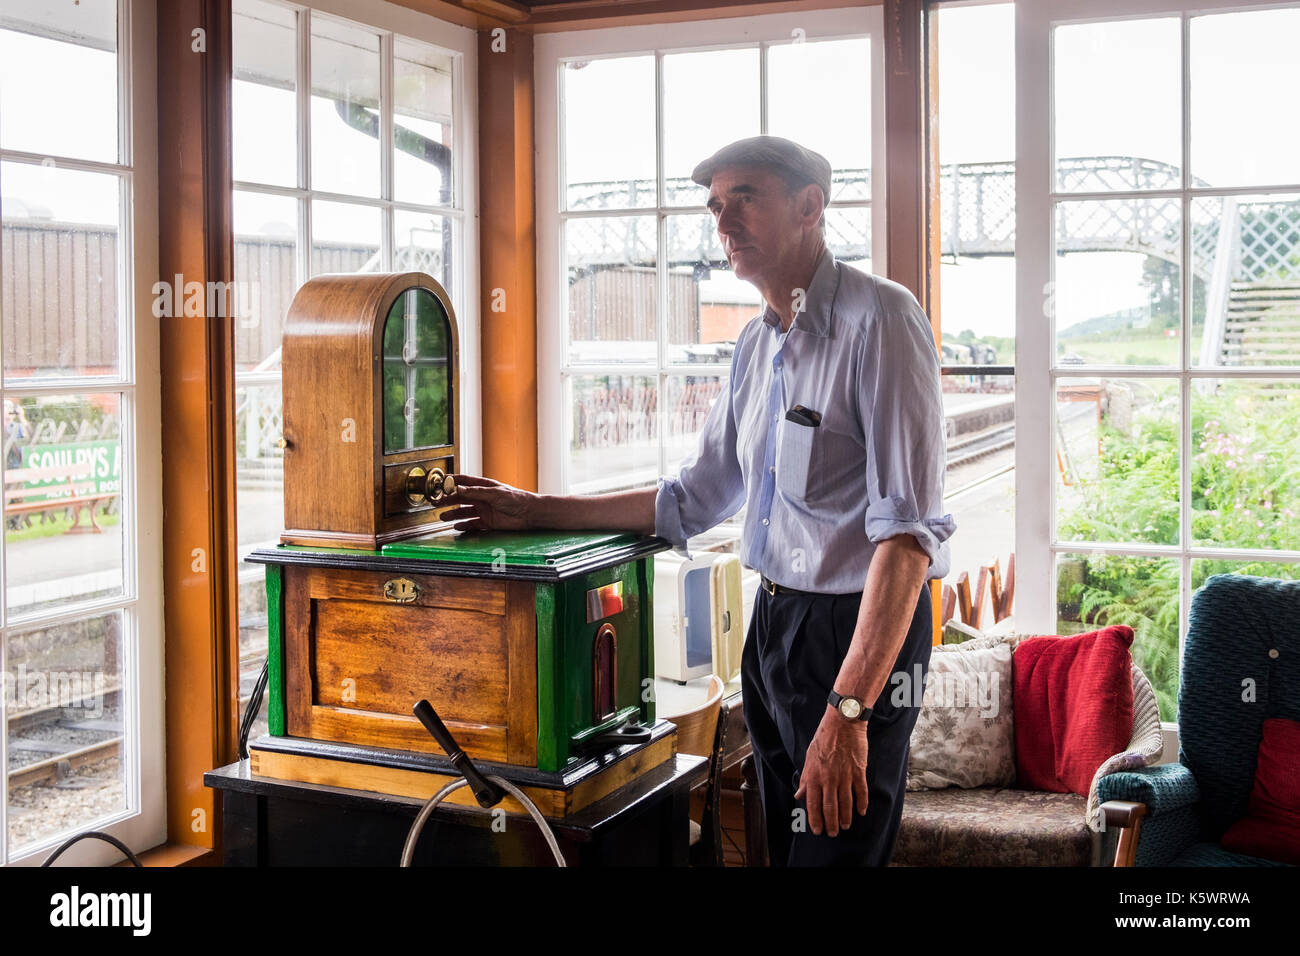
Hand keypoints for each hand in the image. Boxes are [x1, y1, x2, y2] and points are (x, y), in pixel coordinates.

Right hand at [439, 474, 536, 531]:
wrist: (529, 513)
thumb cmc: (516, 499)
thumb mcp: (494, 493)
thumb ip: (476, 492)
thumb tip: (458, 489)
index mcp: (484, 486)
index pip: (464, 482)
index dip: (451, 482)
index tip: (439, 484)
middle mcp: (482, 498)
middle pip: (460, 498)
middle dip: (448, 500)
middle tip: (437, 503)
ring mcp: (484, 510)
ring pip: (464, 512)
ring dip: (453, 514)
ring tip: (443, 517)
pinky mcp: (488, 522)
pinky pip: (472, 524)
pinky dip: (464, 526)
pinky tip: (457, 527)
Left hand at [794, 706, 868, 836]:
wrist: (842, 722)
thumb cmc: (824, 738)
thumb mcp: (809, 757)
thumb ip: (805, 779)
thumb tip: (799, 795)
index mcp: (814, 775)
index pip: (813, 804)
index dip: (815, 819)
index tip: (817, 830)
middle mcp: (828, 778)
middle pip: (830, 807)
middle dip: (831, 823)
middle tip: (833, 833)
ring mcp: (844, 776)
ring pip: (846, 803)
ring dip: (845, 817)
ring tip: (845, 826)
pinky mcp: (858, 771)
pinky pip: (861, 792)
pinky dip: (861, 804)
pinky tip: (861, 811)